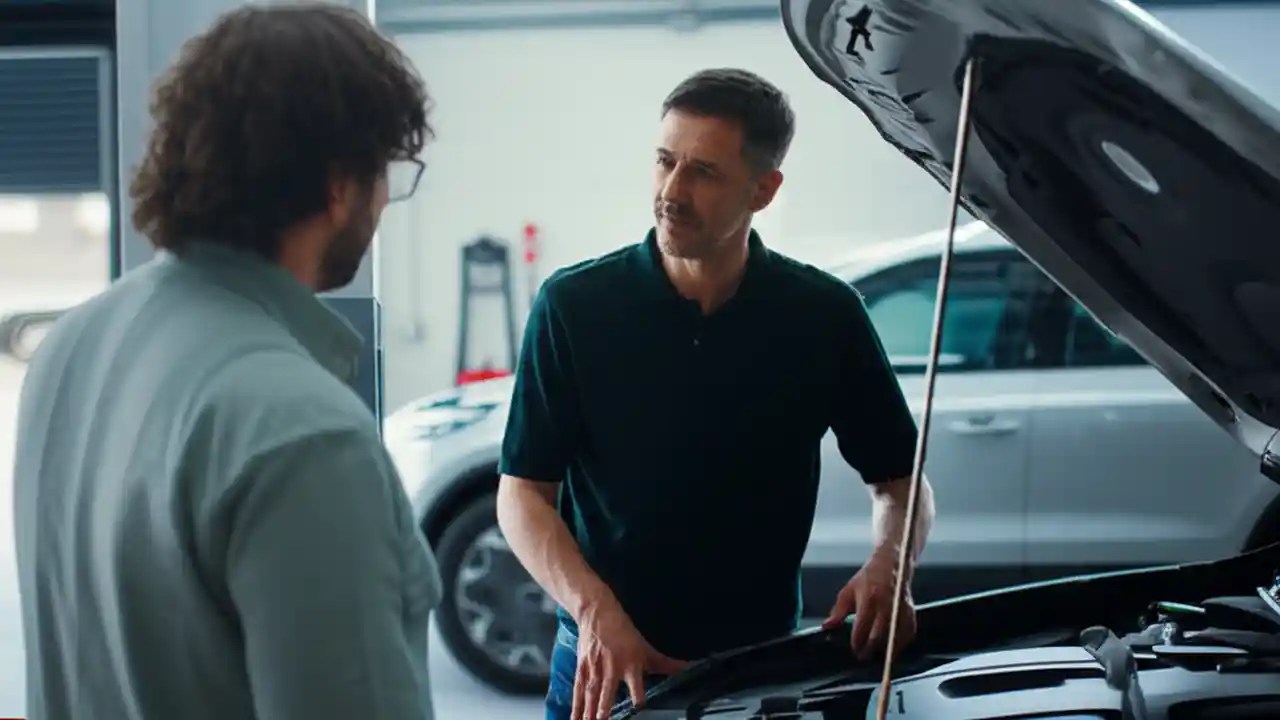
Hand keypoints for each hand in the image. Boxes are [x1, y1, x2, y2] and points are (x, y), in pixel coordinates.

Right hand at [573, 597, 689, 719]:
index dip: (638, 696)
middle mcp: (611, 669)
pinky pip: (578, 691)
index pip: (636, 684)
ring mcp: (595, 670)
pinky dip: (575, 706)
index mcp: (630, 665)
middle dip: (604, 709)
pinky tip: (574, 719)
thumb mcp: (647, 648)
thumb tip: (690, 668)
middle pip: (607, 692)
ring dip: (588, 712)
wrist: (597, 613)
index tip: (639, 707)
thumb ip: (667, 664)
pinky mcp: (582, 669)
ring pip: (591, 694)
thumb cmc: (624, 632)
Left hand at [820, 553, 916, 660]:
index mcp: (868, 600)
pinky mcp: (910, 613)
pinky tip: (892, 649)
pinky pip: (908, 634)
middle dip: (869, 650)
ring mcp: (900, 610)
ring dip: (885, 650)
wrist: (891, 565)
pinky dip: (900, 644)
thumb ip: (838, 612)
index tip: (854, 649)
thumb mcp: (848, 591)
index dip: (857, 642)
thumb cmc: (868, 578)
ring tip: (876, 655)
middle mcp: (886, 606)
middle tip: (863, 656)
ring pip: (894, 638)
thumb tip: (827, 627)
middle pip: (878, 636)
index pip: (862, 627)